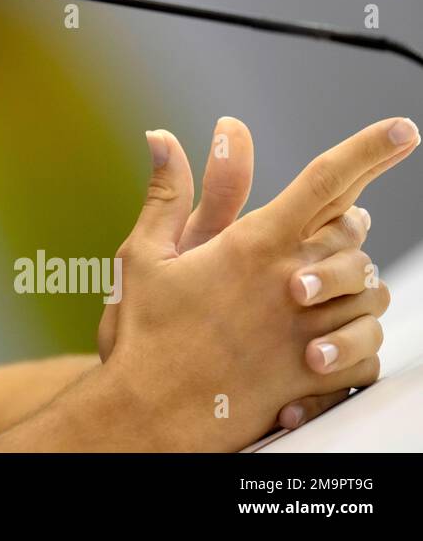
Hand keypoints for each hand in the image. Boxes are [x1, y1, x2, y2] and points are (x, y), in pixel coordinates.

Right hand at [101, 116, 415, 450]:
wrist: (151, 413)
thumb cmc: (145, 331)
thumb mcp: (144, 253)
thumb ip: (167, 191)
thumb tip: (161, 134)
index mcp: (254, 245)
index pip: (325, 181)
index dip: (369, 148)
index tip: (404, 128)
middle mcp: (292, 284)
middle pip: (355, 233)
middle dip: (350, 222)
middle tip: (336, 223)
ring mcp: (309, 331)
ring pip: (371, 293)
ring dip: (357, 286)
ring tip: (324, 292)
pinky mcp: (316, 377)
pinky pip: (366, 353)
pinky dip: (354, 346)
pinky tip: (325, 346)